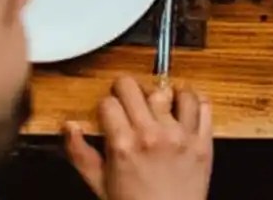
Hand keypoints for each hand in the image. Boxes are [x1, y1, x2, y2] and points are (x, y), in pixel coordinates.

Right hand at [64, 77, 211, 199]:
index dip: (106, 104)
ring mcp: (180, 136)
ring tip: (159, 101)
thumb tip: (69, 126)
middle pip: (135, 89)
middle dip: (126, 88)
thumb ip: (81, 154)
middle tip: (128, 95)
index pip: (109, 103)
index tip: (110, 109)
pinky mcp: (202, 141)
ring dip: (163, 93)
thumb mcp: (99, 184)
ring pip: (171, 92)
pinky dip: (195, 100)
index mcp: (123, 146)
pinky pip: (203, 106)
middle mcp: (152, 135)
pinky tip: (185, 105)